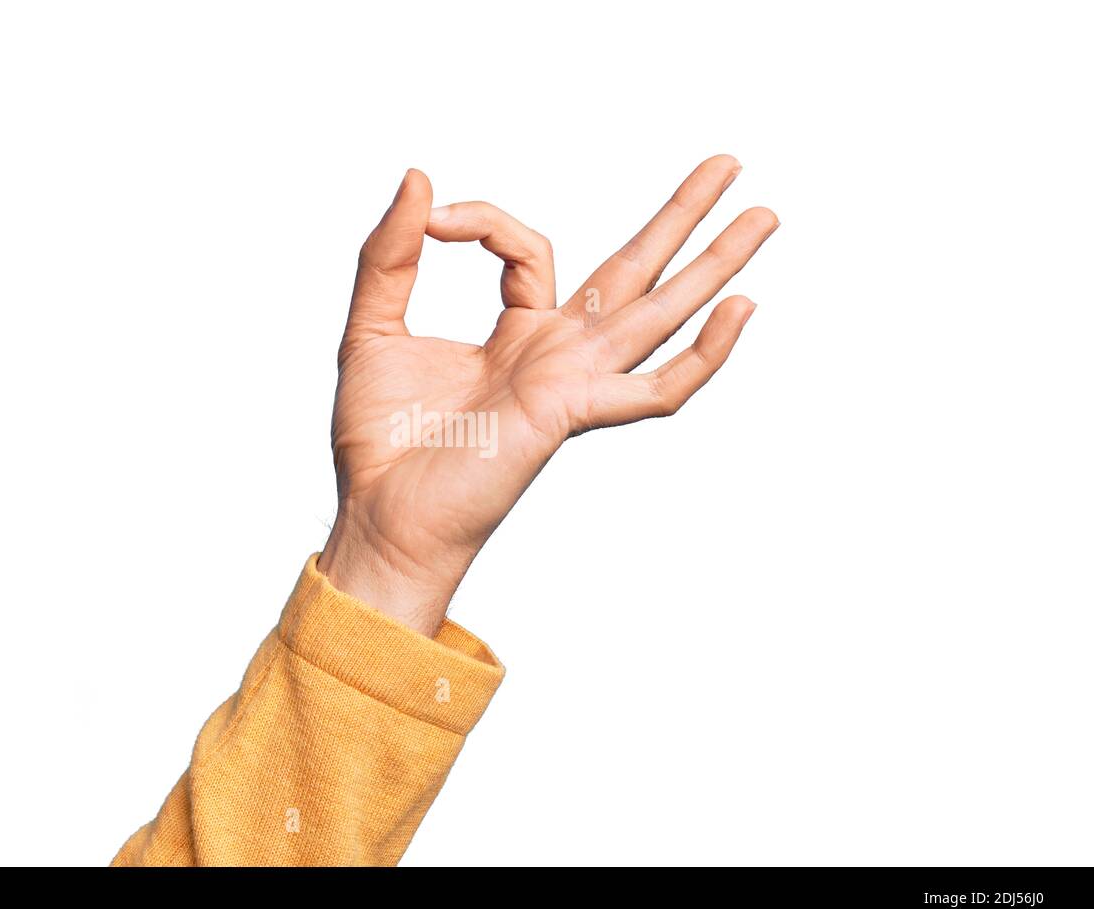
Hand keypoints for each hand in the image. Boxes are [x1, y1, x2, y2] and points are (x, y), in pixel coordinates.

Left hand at [318, 156, 777, 634]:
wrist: (379, 515)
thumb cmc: (379, 442)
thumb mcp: (371, 326)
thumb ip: (388, 254)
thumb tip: (419, 177)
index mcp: (516, 335)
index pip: (530, 249)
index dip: (486, 220)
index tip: (434, 222)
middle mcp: (556, 355)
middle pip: (633, 272)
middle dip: (680, 217)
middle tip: (728, 164)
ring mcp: (572, 383)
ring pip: (659, 313)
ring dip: (714, 264)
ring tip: (765, 215)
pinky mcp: (571, 412)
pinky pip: (654, 388)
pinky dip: (702, 355)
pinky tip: (741, 310)